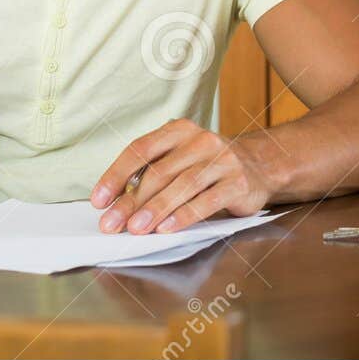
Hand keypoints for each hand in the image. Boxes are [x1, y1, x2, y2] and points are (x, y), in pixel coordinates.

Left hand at [90, 119, 275, 234]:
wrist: (259, 166)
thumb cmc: (207, 166)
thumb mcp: (180, 158)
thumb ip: (153, 173)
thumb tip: (115, 204)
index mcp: (179, 130)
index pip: (140, 149)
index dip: (116, 175)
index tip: (99, 200)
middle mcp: (201, 140)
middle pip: (159, 172)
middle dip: (130, 201)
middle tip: (111, 224)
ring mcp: (222, 160)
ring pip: (182, 185)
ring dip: (155, 209)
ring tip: (135, 229)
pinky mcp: (238, 182)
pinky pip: (207, 200)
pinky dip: (185, 215)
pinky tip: (167, 229)